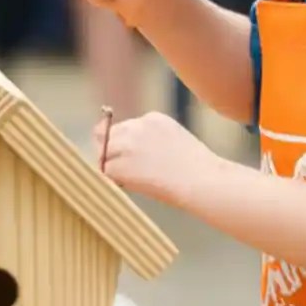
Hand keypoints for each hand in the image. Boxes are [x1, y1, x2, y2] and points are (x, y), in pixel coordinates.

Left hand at [94, 112, 222, 206]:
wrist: (202, 180)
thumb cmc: (197, 169)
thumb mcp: (175, 141)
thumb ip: (152, 141)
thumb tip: (133, 157)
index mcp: (153, 118)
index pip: (126, 128)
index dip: (127, 145)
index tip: (139, 159)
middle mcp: (137, 127)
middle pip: (108, 136)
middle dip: (113, 153)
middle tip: (129, 172)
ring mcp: (127, 145)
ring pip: (104, 154)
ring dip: (113, 166)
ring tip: (134, 180)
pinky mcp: (121, 165)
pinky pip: (105, 172)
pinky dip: (114, 180)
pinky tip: (131, 186)